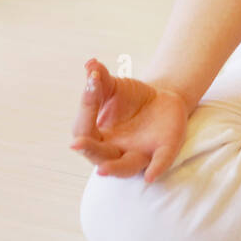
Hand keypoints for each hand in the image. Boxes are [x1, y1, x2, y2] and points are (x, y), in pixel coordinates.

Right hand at [70, 58, 188, 181]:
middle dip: (88, 149)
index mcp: (99, 136)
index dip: (86, 107)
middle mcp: (116, 150)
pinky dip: (155, 169)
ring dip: (114, 169)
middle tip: (77, 143)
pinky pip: (159, 163)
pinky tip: (150, 175)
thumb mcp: (114, 86)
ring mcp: (139, 153)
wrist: (162, 101)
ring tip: (102, 170)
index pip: (84, 129)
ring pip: (125, 167)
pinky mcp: (163, 151)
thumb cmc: (131, 99)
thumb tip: (90, 64)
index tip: (92, 81)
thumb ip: (100, 79)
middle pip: (99, 155)